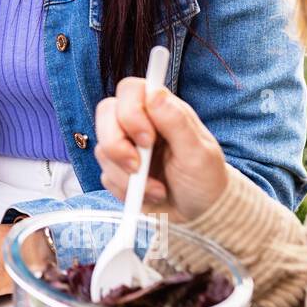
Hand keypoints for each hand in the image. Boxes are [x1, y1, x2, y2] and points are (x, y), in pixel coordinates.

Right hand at [94, 79, 230, 221]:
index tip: (147, 139)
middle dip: (117, 144)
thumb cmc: (205, 180)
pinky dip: (125, 190)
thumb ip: (176, 121)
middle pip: (105, 112)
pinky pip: (104, 175)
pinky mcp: (117, 170)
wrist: (201, 216)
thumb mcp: (198, 153)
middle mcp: (139, 123)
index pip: (130, 90)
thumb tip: (155, 93)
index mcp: (161, 110)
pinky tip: (149, 194)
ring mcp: (126, 146)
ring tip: (156, 188)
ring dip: (126, 175)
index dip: (130, 111)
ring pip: (102, 148)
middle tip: (138, 166)